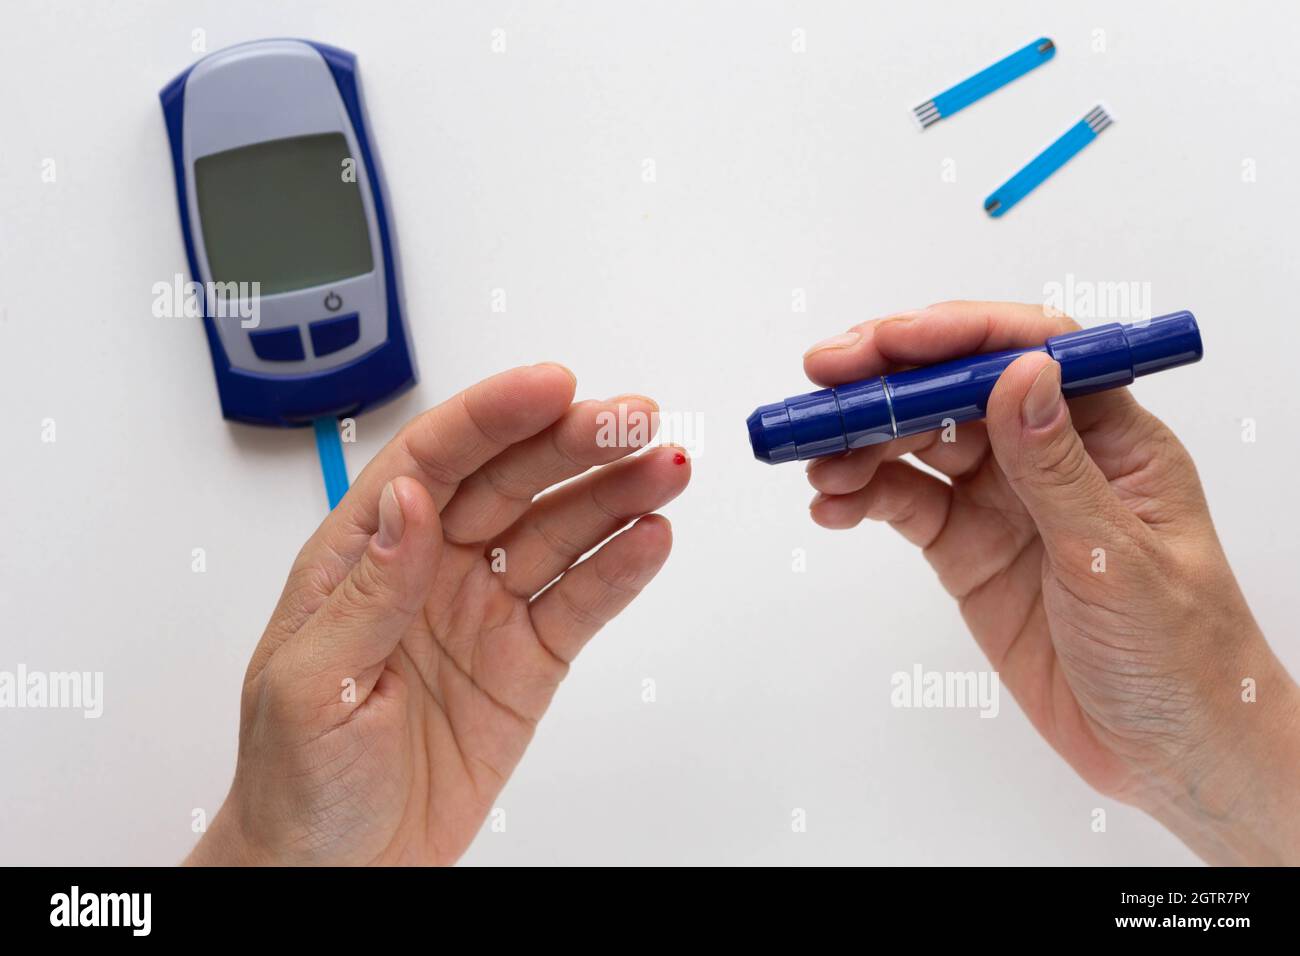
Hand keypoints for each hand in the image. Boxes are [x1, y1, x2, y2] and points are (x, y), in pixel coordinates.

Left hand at [186, 364, 689, 864]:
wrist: (339, 872)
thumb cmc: (297, 780)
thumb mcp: (309, 683)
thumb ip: (369, 591)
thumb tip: (409, 503)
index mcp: (363, 555)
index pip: (433, 461)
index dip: (494, 417)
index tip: (551, 387)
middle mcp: (430, 568)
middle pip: (511, 482)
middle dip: (574, 444)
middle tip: (634, 420)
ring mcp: (484, 610)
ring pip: (558, 532)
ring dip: (614, 495)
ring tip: (665, 469)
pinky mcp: (527, 661)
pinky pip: (580, 602)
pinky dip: (620, 569)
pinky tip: (650, 537)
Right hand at [803, 301, 1299, 863]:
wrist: (1166, 753)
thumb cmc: (1180, 656)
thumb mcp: (1116, 559)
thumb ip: (1057, 469)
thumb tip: (1018, 371)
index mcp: (1111, 436)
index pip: (1030, 353)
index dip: (955, 337)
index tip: (888, 343)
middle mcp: (1051, 454)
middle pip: (958, 389)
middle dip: (888, 381)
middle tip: (822, 382)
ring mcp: (1004, 500)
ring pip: (920, 444)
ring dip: (862, 442)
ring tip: (816, 462)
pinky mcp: (967, 548)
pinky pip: (904, 504)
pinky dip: (861, 499)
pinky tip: (830, 507)